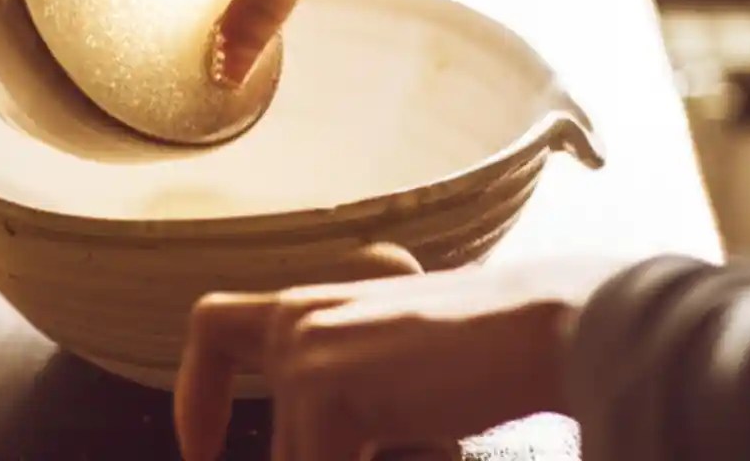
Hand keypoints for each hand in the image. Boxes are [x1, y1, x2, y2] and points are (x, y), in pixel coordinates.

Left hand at [173, 255, 624, 460]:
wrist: (552, 322)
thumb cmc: (492, 348)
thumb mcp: (397, 360)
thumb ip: (351, 386)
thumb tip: (309, 446)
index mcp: (315, 303)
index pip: (213, 325)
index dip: (197, 394)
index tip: (204, 452)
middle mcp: (298, 316)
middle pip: (276, 434)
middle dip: (307, 460)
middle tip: (346, 450)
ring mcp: (308, 351)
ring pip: (298, 458)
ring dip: (381, 457)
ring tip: (437, 432)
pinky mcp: (330, 392)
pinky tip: (435, 442)